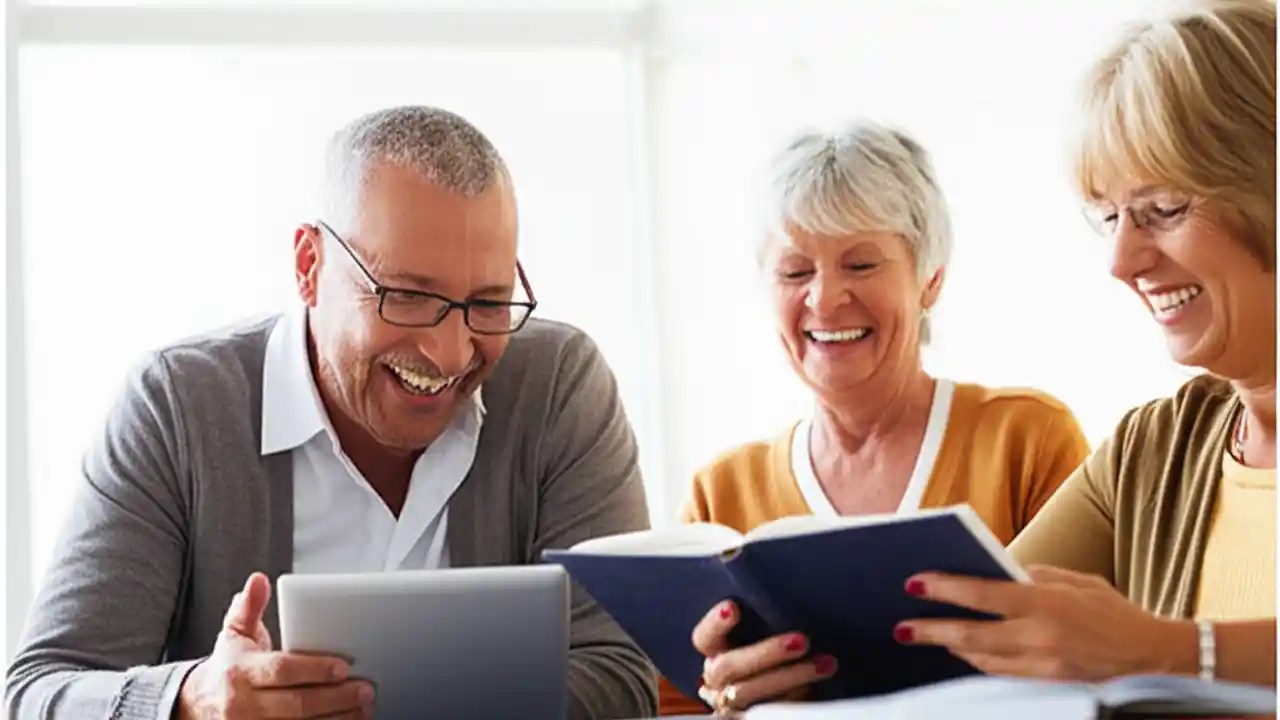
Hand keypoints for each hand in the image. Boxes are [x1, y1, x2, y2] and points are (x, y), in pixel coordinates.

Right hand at [178, 573, 375, 718]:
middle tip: (365, 689)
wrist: (198, 705)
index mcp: (239, 673)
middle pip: (296, 704)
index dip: (314, 669)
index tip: (343, 666)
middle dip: (335, 698)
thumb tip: (258, 580)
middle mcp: (243, 705)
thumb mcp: (233, 634)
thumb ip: (249, 608)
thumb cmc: (229, 667)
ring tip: (363, 708)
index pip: (281, 671)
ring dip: (336, 719)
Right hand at [692, 600, 836, 714]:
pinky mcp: (751, 717)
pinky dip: (794, 698)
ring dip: (791, 677)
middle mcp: (717, 678)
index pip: (704, 637)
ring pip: (750, 692)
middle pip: (729, 666)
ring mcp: (731, 703)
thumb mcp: (758, 636)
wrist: (766, 696)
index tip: (733, 607)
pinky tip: (815, 687)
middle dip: (766, 653)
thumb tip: (788, 591)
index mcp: (714, 651)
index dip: (715, 623)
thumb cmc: (767, 655)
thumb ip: (762, 621)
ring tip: (825, 663)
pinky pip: (769, 711)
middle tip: (801, 640)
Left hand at [895, 566, 1195, 679]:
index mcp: (1046, 601)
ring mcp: (1043, 664)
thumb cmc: (1113, 610)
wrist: (1154, 655)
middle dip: (932, 630)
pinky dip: (977, 663)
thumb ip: (1033, 575)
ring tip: (925, 636)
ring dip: (951, 648)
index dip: (944, 589)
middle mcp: (1041, 635)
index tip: (914, 583)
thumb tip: (994, 570)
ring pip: (982, 660)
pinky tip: (962, 653)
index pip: (982, 593)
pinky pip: (1001, 674)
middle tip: (902, 627)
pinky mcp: (1047, 683)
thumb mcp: (1075, 580)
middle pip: (972, 635)